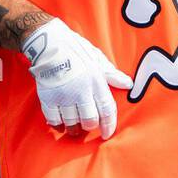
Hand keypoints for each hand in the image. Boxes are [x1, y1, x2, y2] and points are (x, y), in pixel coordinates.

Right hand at [20, 18, 133, 139]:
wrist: (48, 43)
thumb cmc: (75, 50)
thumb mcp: (97, 59)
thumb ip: (113, 75)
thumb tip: (129, 85)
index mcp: (96, 81)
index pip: (107, 109)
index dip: (109, 125)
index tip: (107, 134)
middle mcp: (81, 91)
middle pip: (90, 120)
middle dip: (90, 126)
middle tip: (87, 125)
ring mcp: (64, 95)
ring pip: (72, 123)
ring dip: (74, 128)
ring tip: (74, 127)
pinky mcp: (48, 98)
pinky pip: (54, 120)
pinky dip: (58, 124)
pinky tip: (60, 123)